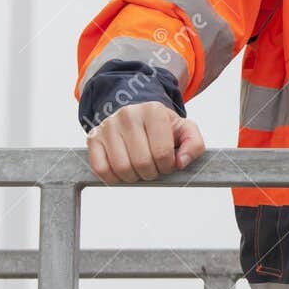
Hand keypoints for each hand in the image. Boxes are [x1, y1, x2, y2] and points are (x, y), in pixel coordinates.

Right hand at [86, 102, 205, 184]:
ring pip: (121, 168)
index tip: (168, 163)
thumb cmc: (162, 126)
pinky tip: (123, 171)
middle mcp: (128, 115)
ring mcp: (108, 126)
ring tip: (140, 169)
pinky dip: (114, 178)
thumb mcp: (185, 129)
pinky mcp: (93, 138)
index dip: (168, 166)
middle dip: (152, 173)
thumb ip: (194, 144)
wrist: (136, 114)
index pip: (162, 153)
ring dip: (134, 177)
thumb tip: (181, 163)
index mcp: (153, 111)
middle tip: (154, 168)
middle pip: (142, 162)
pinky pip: (101, 169)